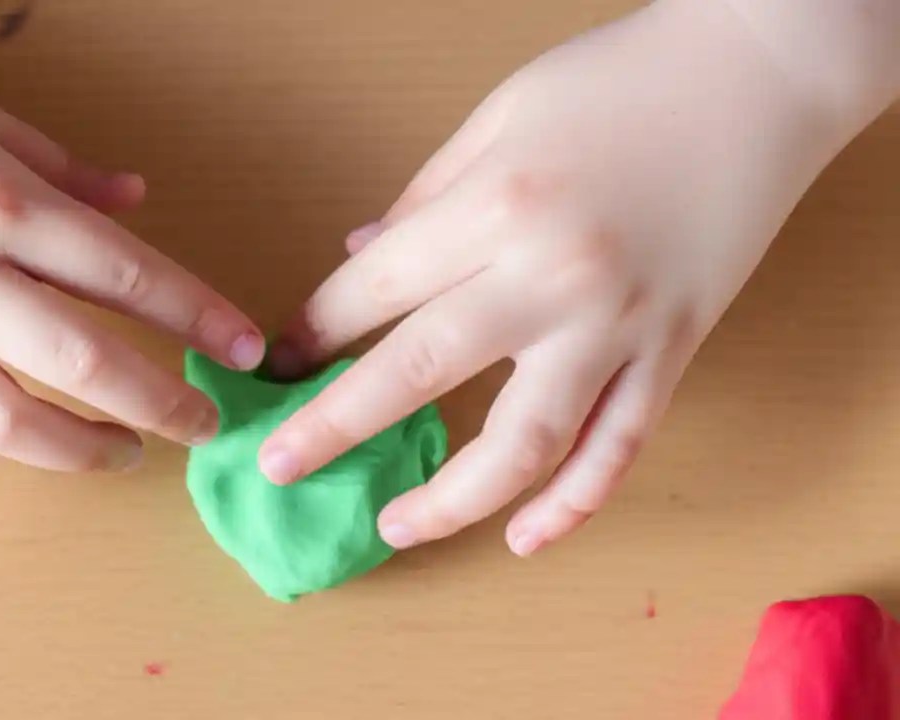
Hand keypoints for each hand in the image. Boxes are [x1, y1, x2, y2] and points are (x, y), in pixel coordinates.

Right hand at [0, 3, 262, 502]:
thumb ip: (59, 164)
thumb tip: (138, 195)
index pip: (128, 274)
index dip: (199, 317)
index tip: (245, 350)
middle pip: (88, 363)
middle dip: (164, 404)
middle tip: (202, 426)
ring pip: (6, 423)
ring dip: (80, 452)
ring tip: (119, 453)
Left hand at [258, 0, 874, 553]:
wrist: (759, 71)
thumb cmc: (618, 79)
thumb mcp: (498, 118)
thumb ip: (422, 200)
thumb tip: (358, 260)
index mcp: (494, 206)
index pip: (374, 291)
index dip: (313, 330)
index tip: (279, 362)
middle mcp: (550, 277)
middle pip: (420, 372)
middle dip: (336, 426)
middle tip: (280, 465)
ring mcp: (617, 324)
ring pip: (525, 444)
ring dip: (452, 501)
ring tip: (394, 526)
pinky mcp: (673, 350)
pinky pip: (620, 446)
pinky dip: (574, 503)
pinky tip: (526, 536)